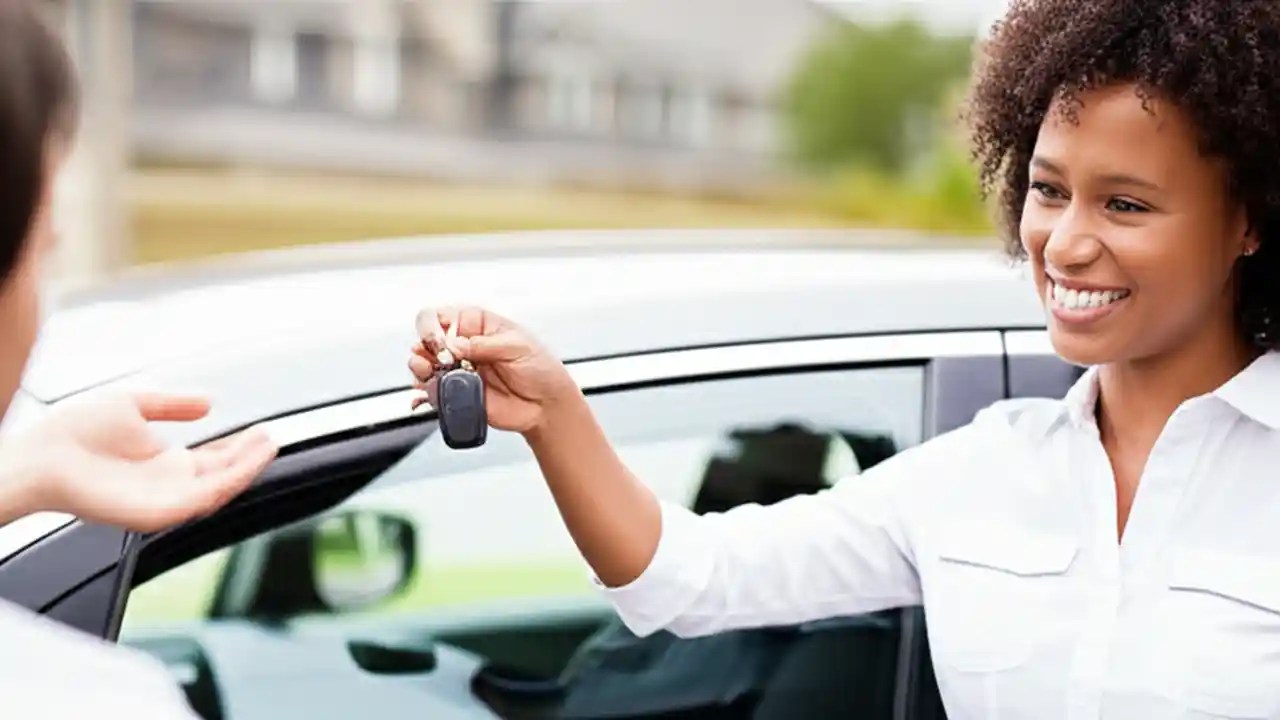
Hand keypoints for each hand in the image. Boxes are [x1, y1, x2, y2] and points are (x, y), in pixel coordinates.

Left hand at [1, 391, 277, 531]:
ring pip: (219, 490)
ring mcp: (165, 500)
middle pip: (223, 475)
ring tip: (267, 446)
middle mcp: (169, 484)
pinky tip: (243, 463)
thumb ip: (173, 404)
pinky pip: (202, 500)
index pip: (214, 459)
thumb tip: (210, 402)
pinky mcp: (158, 513)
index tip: (261, 431)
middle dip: (250, 458)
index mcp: (165, 463)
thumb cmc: (73, 431)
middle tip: (271, 438)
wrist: (41, 456)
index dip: (240, 447)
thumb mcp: (134, 404)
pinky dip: (228, 483)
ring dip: (247, 469)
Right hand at [410, 306, 578, 433]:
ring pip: (421, 364)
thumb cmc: (540, 368)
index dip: (432, 326)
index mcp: (475, 324)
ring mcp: (457, 370)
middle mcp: (462, 345)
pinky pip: (431, 390)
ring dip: (419, 368)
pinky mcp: (456, 394)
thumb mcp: (518, 346)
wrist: (547, 404)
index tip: (441, 342)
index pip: (440, 316)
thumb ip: (484, 344)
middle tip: (442, 361)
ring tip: (430, 373)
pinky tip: (434, 390)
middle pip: (425, 339)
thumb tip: (454, 345)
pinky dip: (425, 390)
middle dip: (425, 348)